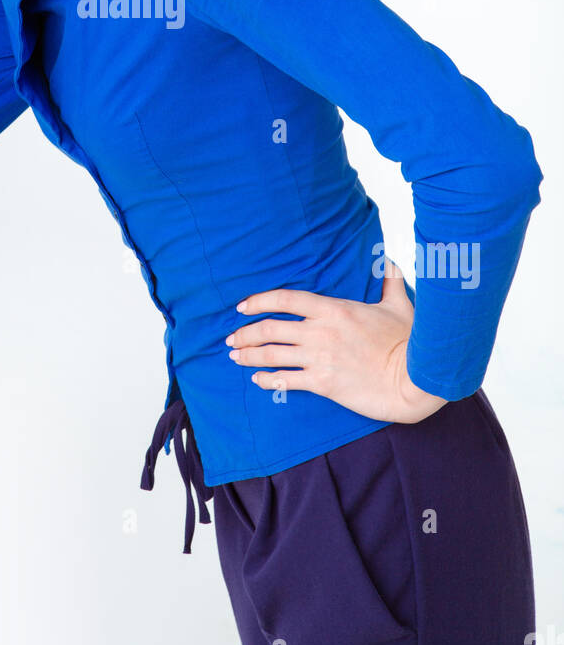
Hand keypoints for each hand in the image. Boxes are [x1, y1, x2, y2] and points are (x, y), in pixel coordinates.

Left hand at [224, 257, 448, 424]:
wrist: (413, 379)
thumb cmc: (408, 341)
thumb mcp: (400, 304)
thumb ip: (390, 280)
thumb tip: (390, 260)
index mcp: (334, 309)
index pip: (285, 299)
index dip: (259, 301)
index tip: (242, 306)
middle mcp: (320, 332)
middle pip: (270, 328)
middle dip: (245, 333)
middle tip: (231, 338)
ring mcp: (320, 358)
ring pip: (272, 355)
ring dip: (249, 355)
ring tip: (235, 357)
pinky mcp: (323, 383)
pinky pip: (286, 380)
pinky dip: (267, 379)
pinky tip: (258, 380)